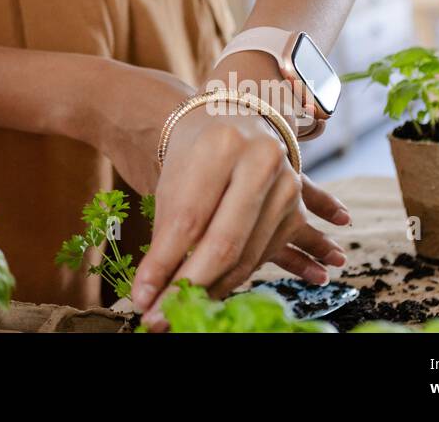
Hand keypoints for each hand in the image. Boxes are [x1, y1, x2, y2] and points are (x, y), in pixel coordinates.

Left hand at [130, 103, 349, 330]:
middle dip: (190, 286)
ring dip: (212, 290)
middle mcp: (260, 160)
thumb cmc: (192, 155)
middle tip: (161, 318)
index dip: (164, 263)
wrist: (234, 121)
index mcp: (220, 144)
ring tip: (182, 311)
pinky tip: (215, 295)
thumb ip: (167, 236)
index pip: (188, 218)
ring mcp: (286, 183)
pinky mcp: (296, 206)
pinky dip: (236, 279)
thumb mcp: (172, 183)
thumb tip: (150, 293)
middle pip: (224, 241)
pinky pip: (265, 255)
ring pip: (247, 255)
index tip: (142, 298)